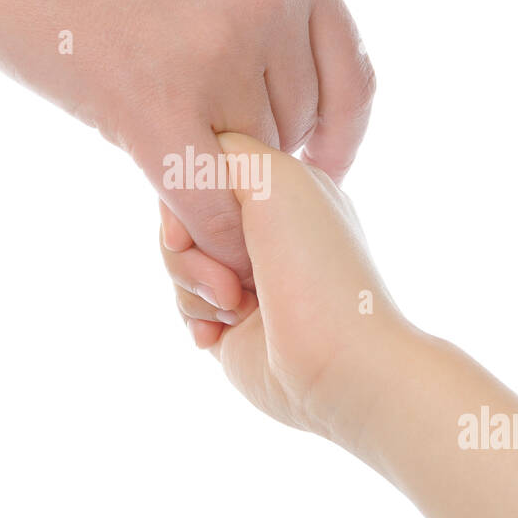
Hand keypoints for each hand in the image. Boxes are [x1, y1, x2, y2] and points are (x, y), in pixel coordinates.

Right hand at [0, 0, 375, 284]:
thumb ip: (253, 17)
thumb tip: (271, 122)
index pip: (351, 83)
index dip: (335, 143)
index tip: (311, 173)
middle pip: (295, 131)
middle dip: (252, 158)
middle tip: (192, 157)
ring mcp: (216, 48)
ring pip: (249, 170)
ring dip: (214, 185)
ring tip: (152, 149)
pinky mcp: (151, 101)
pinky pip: (208, 202)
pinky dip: (206, 237)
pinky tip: (180, 236)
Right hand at [159, 133, 414, 447]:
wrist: (339, 365)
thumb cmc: (316, 270)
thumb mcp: (273, 179)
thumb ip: (221, 152)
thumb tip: (186, 178)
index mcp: (284, 190)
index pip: (209, 165)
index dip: (189, 189)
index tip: (194, 217)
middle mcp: (266, 231)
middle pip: (186, 215)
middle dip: (192, 246)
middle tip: (230, 278)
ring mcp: (247, 278)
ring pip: (178, 262)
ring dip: (193, 286)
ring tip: (234, 308)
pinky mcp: (231, 324)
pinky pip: (184, 305)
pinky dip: (195, 318)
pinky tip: (223, 333)